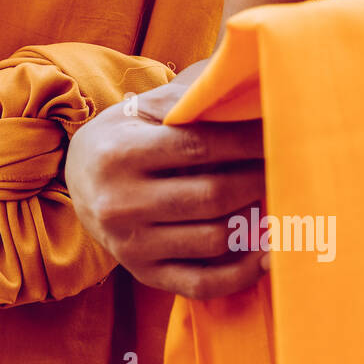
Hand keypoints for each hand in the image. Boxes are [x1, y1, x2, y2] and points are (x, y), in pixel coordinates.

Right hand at [65, 76, 267, 298]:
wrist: (77, 184)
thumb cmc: (123, 138)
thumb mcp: (138, 110)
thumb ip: (182, 99)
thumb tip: (233, 79)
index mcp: (119, 154)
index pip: (199, 146)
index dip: (246, 141)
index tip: (278, 132)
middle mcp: (120, 204)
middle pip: (212, 196)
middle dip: (259, 179)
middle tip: (286, 166)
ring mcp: (131, 246)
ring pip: (214, 239)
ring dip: (256, 221)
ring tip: (280, 200)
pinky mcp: (145, 275)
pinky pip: (202, 284)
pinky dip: (242, 274)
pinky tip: (268, 254)